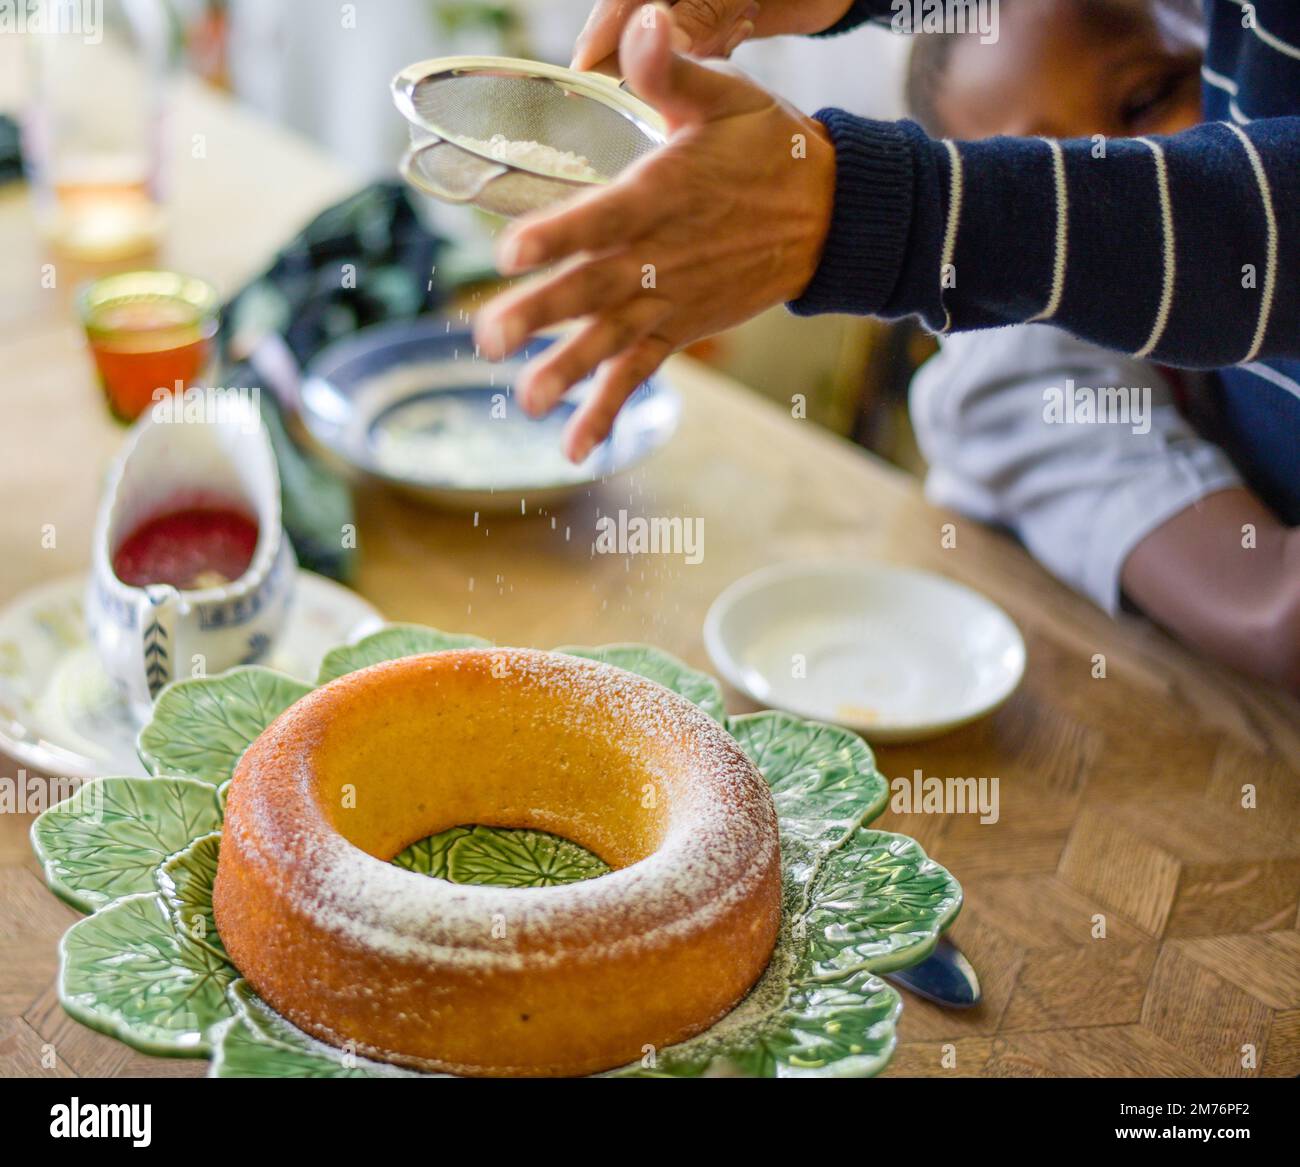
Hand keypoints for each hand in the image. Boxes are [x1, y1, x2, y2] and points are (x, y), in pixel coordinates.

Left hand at [475, 6, 835, 459]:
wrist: (827, 213)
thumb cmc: (768, 147)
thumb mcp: (726, 96)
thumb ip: (672, 71)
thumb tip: (643, 21)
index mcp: (660, 197)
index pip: (601, 218)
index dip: (556, 234)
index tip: (510, 251)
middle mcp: (659, 259)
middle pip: (591, 290)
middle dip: (539, 315)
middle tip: (491, 339)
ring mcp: (669, 302)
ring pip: (610, 341)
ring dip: (567, 373)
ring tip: (527, 402)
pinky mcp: (679, 329)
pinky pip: (640, 373)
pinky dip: (609, 411)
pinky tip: (574, 447)